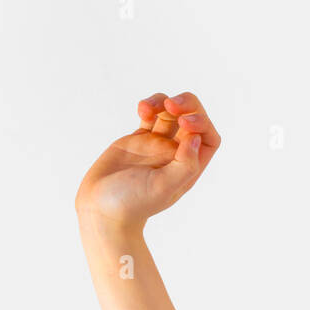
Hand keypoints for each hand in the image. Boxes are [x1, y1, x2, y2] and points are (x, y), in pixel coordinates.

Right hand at [75, 92, 221, 228]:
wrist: (102, 207)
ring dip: (163, 102)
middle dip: (186, 105)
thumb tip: (195, 137)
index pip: (208, 138)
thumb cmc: (132, 203)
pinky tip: (141, 109)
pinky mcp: (139, 139)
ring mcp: (157, 145)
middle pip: (192, 119)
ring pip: (170, 113)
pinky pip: (151, 114)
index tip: (184, 123)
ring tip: (146, 109)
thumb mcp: (162, 187)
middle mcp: (176, 154)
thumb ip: (184, 164)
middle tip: (171, 105)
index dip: (202, 123)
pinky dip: (149, 106)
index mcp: (188, 167)